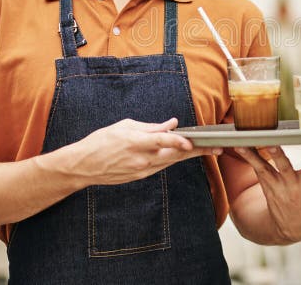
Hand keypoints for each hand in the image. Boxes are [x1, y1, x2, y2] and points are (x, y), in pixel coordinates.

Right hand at [58, 118, 220, 186]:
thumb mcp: (125, 126)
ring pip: (171, 161)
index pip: (163, 141)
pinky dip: (172, 159)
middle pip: (175, 155)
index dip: (179, 141)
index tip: (192, 140)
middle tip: (217, 147)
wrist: (83, 166)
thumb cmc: (101, 141)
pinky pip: (161, 166)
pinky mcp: (140, 177)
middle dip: (197, 150)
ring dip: (189, 155)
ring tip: (207, 149)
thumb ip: (150, 126)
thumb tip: (171, 124)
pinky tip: (183, 153)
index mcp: (136, 143)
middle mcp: (142, 159)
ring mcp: (142, 171)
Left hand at [234, 144, 300, 242]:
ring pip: (265, 168)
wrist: (297, 227)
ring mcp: (279, 187)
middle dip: (277, 155)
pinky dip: (249, 157)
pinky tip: (240, 146)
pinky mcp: (268, 187)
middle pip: (285, 166)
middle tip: (271, 142)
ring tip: (243, 142)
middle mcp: (295, 184)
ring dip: (253, 156)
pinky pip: (257, 169)